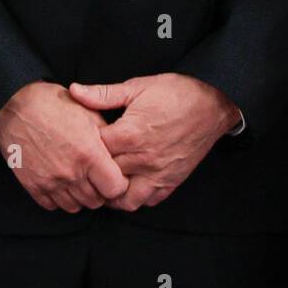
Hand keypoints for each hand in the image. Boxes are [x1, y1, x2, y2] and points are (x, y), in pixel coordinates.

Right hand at [0, 81, 129, 212]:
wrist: (16, 107)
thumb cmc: (53, 104)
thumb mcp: (89, 111)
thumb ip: (107, 135)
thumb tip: (118, 152)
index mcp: (89, 153)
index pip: (115, 188)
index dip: (119, 183)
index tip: (116, 175)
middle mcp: (70, 172)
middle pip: (96, 201)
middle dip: (101, 190)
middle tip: (98, 176)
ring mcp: (50, 182)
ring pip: (75, 207)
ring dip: (81, 196)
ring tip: (80, 179)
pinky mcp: (33, 187)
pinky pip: (53, 206)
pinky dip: (60, 198)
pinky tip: (62, 182)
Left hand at [68, 73, 241, 210]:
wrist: (213, 103)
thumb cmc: (176, 92)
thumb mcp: (138, 86)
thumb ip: (103, 94)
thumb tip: (74, 91)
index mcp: (130, 134)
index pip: (94, 152)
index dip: (83, 147)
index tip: (80, 142)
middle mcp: (142, 159)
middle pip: (105, 176)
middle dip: (94, 171)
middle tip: (88, 164)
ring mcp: (157, 174)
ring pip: (124, 199)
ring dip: (113, 193)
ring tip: (108, 179)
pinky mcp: (171, 182)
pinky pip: (148, 201)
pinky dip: (136, 197)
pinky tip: (131, 184)